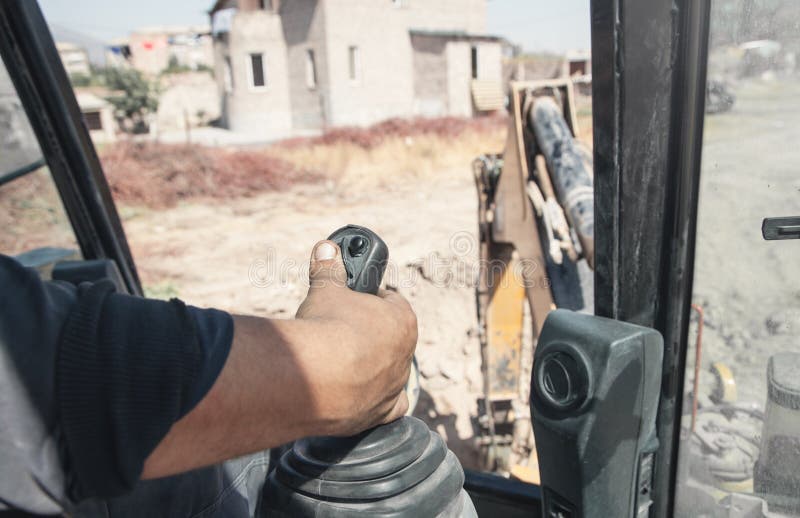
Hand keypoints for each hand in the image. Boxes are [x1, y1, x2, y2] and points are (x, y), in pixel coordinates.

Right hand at [294, 240, 417, 435]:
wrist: (313, 378)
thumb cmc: (326, 328)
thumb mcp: (326, 289)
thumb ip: (329, 268)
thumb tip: (326, 248)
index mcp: (402, 321)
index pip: (391, 302)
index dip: (371, 299)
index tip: (354, 300)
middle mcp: (406, 355)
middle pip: (389, 338)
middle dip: (369, 333)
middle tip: (342, 329)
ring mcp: (394, 387)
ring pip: (387, 372)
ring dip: (369, 367)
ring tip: (339, 362)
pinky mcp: (380, 414)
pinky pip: (388, 407)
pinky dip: (376, 402)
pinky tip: (358, 395)